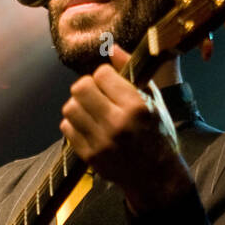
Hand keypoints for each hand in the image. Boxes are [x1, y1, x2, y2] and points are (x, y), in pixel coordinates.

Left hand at [59, 44, 193, 212]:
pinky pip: (67, 128)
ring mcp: (101, 142)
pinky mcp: (89, 156)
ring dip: (79, 106)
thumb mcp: (153, 101)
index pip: (102, 74)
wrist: (156, 176)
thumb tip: (111, 48)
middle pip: (80, 88)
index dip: (105, 75)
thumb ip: (132, 73)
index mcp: (136, 107)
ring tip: (92, 111)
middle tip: (96, 94)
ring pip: (70, 108)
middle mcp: (116, 123)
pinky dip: (74, 124)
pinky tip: (88, 126)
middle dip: (87, 86)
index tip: (112, 83)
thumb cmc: (158, 134)